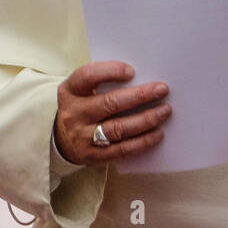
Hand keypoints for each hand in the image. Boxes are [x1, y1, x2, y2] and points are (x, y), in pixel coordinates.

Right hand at [55, 61, 171, 165]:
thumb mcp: (82, 90)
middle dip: (139, 96)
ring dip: (146, 119)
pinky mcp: (93, 156)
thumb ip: (103, 82)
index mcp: (70, 91)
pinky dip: (142, 141)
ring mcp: (82, 137)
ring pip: (118, 128)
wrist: (62, 140)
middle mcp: (74, 114)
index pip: (88, 76)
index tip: (132, 71)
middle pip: (110, 103)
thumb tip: (141, 78)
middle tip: (161, 90)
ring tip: (164, 111)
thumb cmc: (82, 107)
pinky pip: (122, 150)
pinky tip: (158, 133)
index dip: (110, 72)